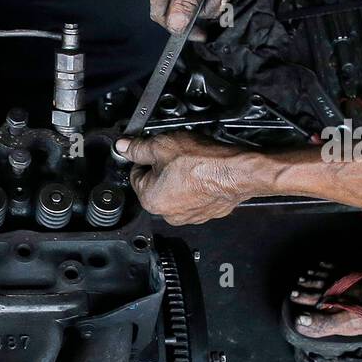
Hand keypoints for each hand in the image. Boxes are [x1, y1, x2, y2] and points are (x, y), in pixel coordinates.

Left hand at [118, 133, 262, 224]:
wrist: (237, 172)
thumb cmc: (202, 162)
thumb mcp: (161, 146)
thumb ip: (138, 148)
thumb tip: (124, 146)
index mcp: (150, 200)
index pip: (136, 175)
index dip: (144, 158)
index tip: (153, 150)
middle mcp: (167, 214)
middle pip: (156, 185)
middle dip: (163, 168)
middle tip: (175, 154)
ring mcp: (189, 215)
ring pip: (176, 191)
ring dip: (180, 177)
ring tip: (192, 162)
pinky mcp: (207, 213)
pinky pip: (195, 196)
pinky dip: (197, 185)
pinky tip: (203, 172)